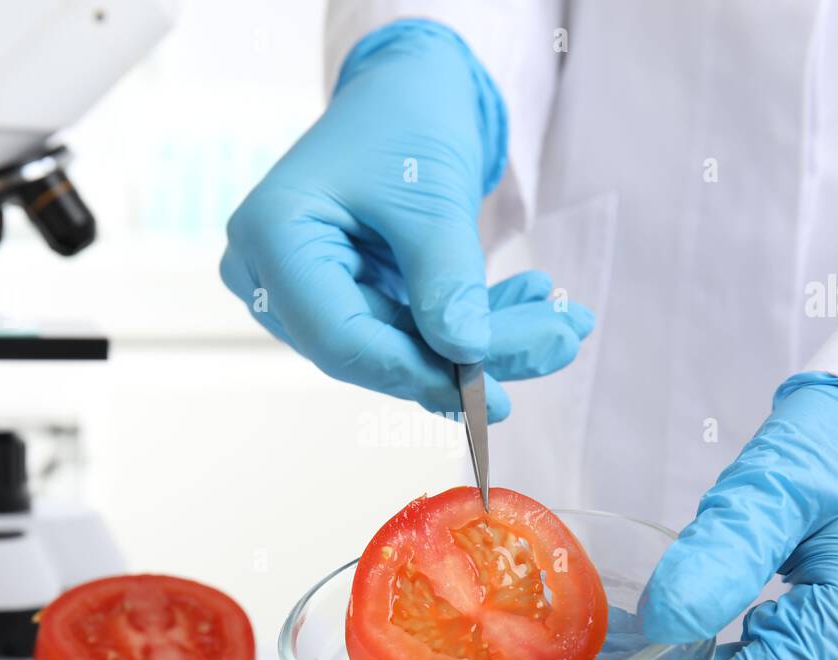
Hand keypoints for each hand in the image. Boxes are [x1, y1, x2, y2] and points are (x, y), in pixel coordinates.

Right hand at [219, 19, 592, 421]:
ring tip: (564, 325)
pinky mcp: (350, 300)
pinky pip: (414, 331)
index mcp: (273, 239)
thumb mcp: (430, 194)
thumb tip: (470, 359)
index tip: (488, 392)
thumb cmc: (405, 119)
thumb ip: (446, 280)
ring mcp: (310, 293)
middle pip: (377, 349)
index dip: (414, 372)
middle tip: (559, 343)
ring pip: (404, 346)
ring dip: (489, 341)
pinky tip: (533, 305)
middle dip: (472, 355)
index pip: (339, 339)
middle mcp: (274, 277)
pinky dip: (475, 322)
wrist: (407, 90)